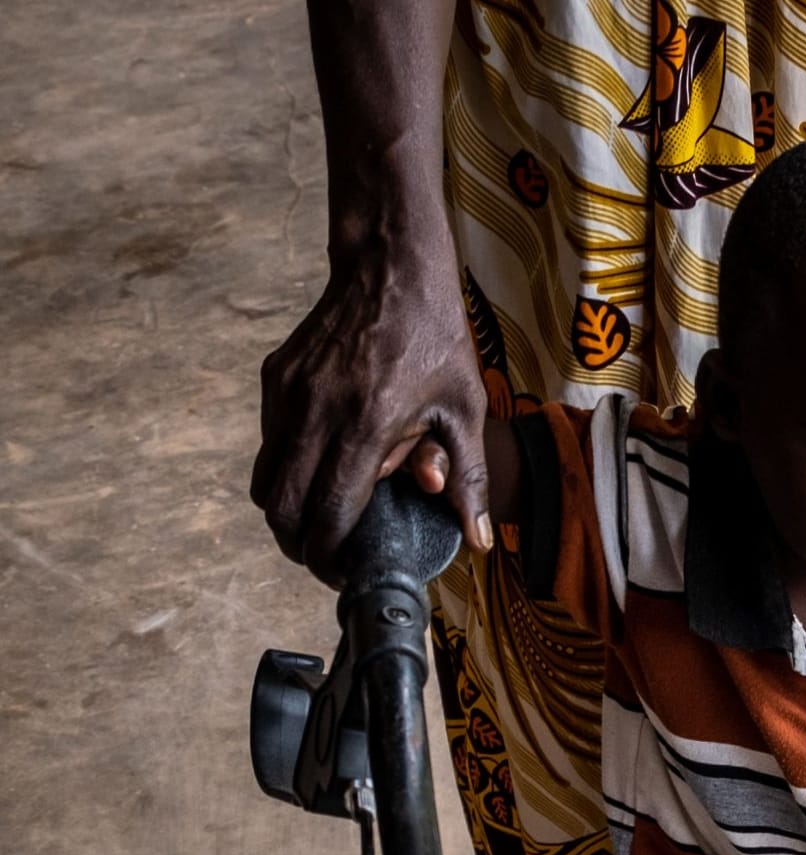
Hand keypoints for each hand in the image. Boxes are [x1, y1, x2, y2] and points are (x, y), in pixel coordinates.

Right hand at [251, 243, 489, 584]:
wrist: (390, 271)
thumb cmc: (436, 340)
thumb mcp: (466, 410)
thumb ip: (468, 479)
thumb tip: (480, 540)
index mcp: (367, 427)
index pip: (329, 514)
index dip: (330, 557)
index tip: (343, 574)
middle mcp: (317, 414)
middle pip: (282, 509)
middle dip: (299, 545)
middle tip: (326, 556)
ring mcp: (289, 395)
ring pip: (266, 480)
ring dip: (287, 511)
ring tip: (321, 521)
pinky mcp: (275, 378)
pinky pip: (270, 443)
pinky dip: (287, 470)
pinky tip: (321, 468)